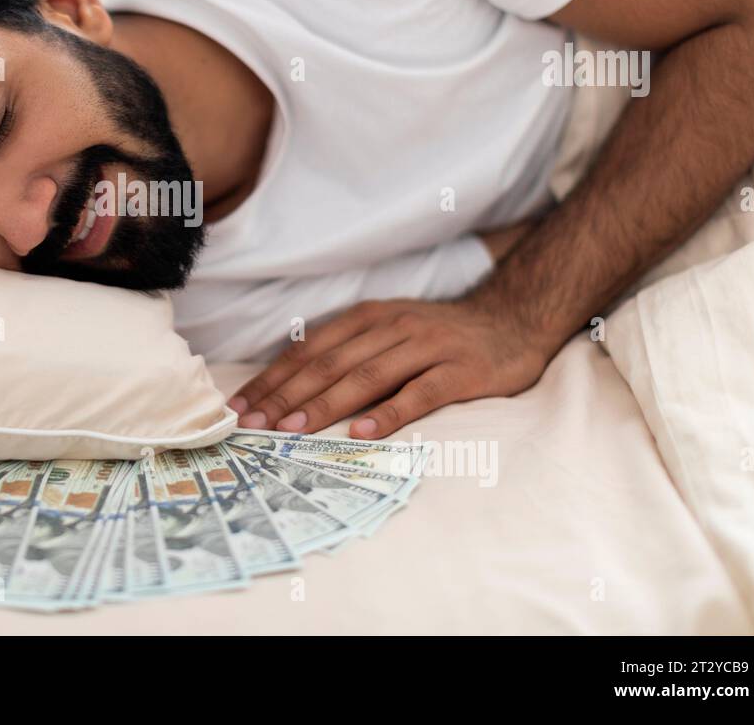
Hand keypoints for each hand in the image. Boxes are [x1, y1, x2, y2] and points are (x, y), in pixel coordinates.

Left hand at [228, 293, 556, 438]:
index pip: (308, 350)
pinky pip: (418, 395)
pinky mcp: (459, 372)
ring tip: (291, 431)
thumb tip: (290, 389)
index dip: (272, 379)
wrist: (513, 320)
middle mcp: (391, 328)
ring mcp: (426, 348)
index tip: (240, 408)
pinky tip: (361, 434)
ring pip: (365, 378)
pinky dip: (387, 414)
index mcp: (367, 318)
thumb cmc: (439, 335)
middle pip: (328, 364)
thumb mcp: (388, 331)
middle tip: (253, 425)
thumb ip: (348, 352)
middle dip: (285, 396)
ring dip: (324, 406)